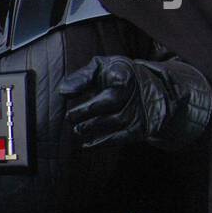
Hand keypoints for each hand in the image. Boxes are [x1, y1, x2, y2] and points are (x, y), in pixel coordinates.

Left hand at [58, 55, 211, 149]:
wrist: (148, 85)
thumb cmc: (115, 75)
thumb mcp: (100, 68)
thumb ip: (82, 78)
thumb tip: (63, 92)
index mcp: (125, 74)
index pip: (110, 85)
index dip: (91, 99)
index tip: (68, 102)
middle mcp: (137, 91)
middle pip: (113, 103)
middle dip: (88, 112)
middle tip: (69, 118)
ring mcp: (141, 110)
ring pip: (117, 121)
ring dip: (93, 127)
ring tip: (77, 129)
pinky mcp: (142, 127)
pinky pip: (124, 137)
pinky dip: (104, 142)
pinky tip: (87, 144)